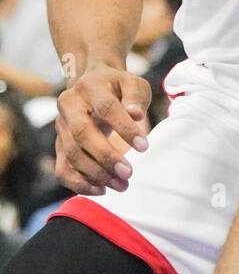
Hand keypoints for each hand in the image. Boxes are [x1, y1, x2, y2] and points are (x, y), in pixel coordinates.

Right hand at [55, 65, 150, 194]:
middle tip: (128, 173)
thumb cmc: (118, 87)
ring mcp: (60, 127)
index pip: (106, 108)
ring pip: (71, 154)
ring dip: (96, 174)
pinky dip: (79, 183)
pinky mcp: (58, 146)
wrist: (92, 85)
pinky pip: (62, 169)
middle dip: (106, 156)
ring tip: (122, 185)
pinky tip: (102, 190)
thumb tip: (136, 114)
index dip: (125, 128)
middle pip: (82, 133)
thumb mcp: (133, 83)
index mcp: (89, 86)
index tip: (144, 146)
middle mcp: (69, 105)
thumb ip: (135, 97)